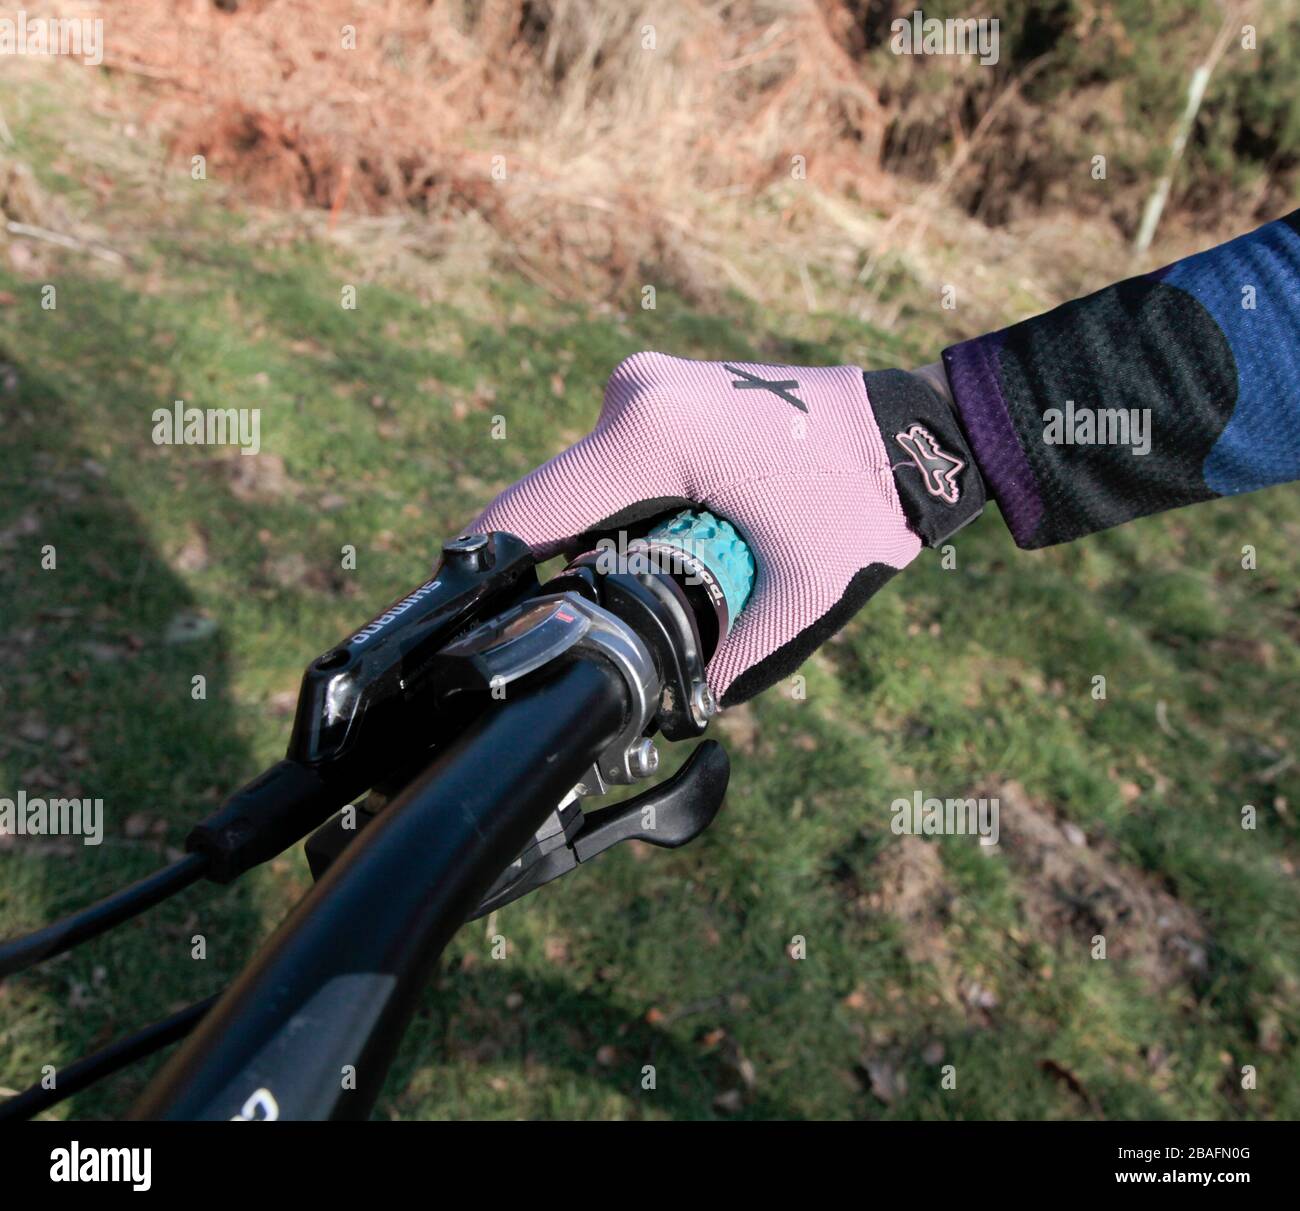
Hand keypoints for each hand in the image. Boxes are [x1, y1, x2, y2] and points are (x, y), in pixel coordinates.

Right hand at [473, 352, 973, 705]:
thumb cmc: (866, 506)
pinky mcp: (661, 391)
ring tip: (658, 577)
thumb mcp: (798, 598)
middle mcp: (633, 395)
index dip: (488, 574)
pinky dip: (622, 509)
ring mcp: (645, 385)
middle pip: (552, 503)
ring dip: (599, 538)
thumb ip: (728, 662)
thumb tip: (671, 710)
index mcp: (652, 435)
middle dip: (561, 567)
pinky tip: (673, 538)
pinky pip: (611, 464)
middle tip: (597, 621)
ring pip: (582, 484)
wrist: (916, 434)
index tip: (463, 625)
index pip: (530, 513)